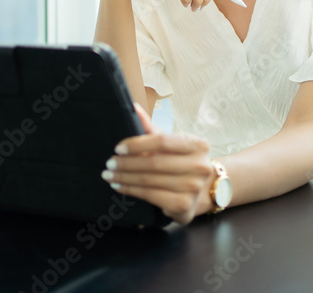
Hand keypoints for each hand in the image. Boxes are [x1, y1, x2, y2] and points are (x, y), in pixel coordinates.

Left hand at [101, 103, 215, 223]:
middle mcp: (200, 166)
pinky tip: (120, 186)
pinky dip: (131, 191)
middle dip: (127, 163)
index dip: (138, 144)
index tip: (118, 148)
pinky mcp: (184, 205)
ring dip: (125, 178)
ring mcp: (193, 187)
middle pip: (154, 163)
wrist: (202, 190)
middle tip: (109, 163)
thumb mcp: (172, 144)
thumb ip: (152, 128)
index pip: (162, 141)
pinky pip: (150, 196)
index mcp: (198, 145)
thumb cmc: (182, 162)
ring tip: (110, 175)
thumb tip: (133, 108)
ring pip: (150, 181)